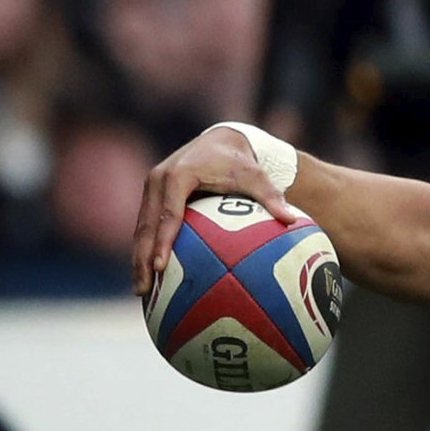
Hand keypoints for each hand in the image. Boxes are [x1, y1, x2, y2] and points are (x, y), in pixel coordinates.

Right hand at [132, 125, 307, 297]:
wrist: (222, 140)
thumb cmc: (241, 162)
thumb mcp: (257, 176)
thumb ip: (272, 197)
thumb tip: (292, 220)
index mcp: (179, 176)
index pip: (169, 214)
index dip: (163, 242)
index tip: (160, 267)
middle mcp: (158, 180)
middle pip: (147, 226)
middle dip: (142, 259)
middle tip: (143, 290)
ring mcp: (151, 188)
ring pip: (141, 228)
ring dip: (137, 258)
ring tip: (141, 290)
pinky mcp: (151, 195)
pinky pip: (146, 225)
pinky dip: (144, 248)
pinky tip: (147, 274)